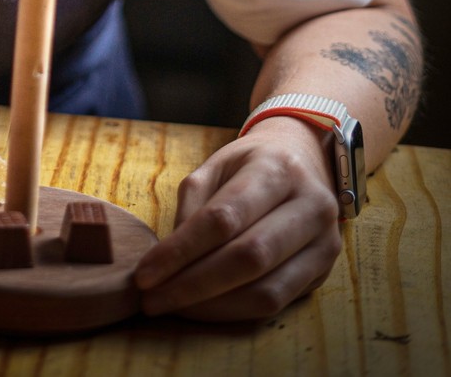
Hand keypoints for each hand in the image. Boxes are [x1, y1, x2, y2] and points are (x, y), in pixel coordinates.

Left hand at [134, 117, 342, 321]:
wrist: (305, 159)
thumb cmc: (252, 163)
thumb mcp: (217, 164)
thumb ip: (193, 204)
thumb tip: (170, 258)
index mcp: (277, 168)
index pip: (223, 217)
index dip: (180, 251)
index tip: (144, 275)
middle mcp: (310, 204)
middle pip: (247, 257)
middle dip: (193, 285)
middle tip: (153, 300)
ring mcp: (324, 240)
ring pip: (265, 289)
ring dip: (213, 306)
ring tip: (175, 308)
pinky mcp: (325, 269)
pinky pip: (277, 301)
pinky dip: (236, 311)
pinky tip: (207, 308)